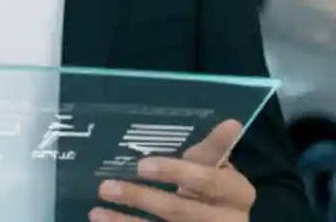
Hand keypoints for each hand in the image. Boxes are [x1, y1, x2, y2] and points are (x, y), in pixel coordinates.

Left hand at [91, 119, 255, 221]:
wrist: (221, 220)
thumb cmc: (215, 189)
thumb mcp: (216, 168)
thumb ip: (215, 149)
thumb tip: (231, 123)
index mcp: (238, 194)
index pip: (207, 181)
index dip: (175, 172)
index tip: (142, 165)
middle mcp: (228, 221)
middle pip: (180, 211)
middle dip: (142, 198)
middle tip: (106, 186)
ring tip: (96, 211)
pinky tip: (105, 221)